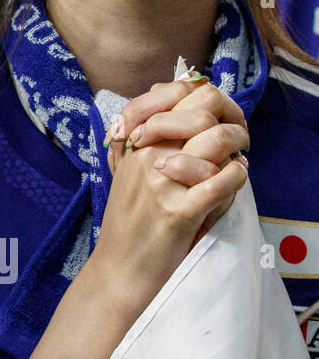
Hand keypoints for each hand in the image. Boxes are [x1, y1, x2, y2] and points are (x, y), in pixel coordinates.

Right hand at [94, 78, 248, 299]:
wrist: (120, 266)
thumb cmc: (131, 218)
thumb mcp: (130, 169)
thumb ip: (149, 137)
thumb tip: (177, 99)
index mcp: (135, 141)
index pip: (178, 92)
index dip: (209, 97)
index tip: (219, 116)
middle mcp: (146, 155)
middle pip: (202, 109)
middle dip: (230, 119)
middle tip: (236, 139)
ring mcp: (162, 183)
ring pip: (216, 140)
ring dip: (237, 148)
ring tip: (236, 159)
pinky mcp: (179, 212)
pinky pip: (222, 181)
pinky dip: (237, 177)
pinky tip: (233, 180)